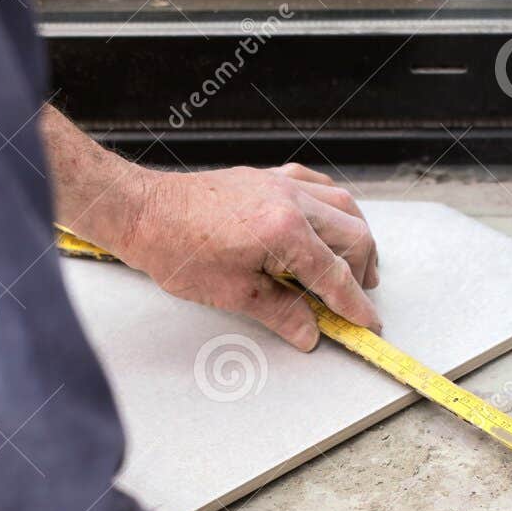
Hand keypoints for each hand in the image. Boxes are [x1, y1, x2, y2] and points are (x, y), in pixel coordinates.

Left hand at [115, 163, 380, 350]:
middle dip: (362, 271)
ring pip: (341, 205)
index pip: (335, 274)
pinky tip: (328, 222)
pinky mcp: (267, 177)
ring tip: (352, 265)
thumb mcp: (232, 293)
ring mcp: (280, 183)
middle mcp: (290, 200)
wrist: (144, 212)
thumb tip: (310, 333)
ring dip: (354, 237)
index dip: (354, 304)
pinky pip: (316, 185)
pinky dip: (332, 206)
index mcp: (284, 231)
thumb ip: (280, 312)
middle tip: (357, 300)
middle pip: (352, 235)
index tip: (368, 324)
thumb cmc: (177, 251)